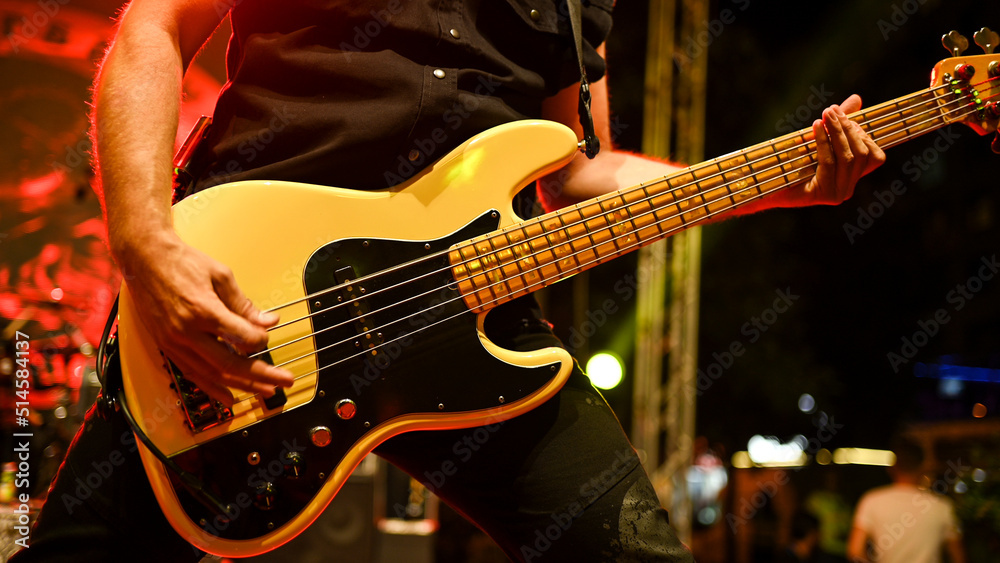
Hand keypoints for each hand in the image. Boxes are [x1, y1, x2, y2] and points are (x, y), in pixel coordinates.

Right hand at [117, 232, 293, 404]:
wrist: (145, 258)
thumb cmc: (182, 262)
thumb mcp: (221, 276)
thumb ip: (244, 304)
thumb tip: (269, 322)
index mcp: (203, 310)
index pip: (241, 337)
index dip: (260, 341)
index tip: (267, 337)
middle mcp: (187, 331)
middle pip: (229, 363)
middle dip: (260, 375)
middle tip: (284, 381)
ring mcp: (174, 341)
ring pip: (212, 374)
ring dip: (241, 386)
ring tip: (266, 391)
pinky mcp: (166, 346)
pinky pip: (192, 373)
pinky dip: (212, 387)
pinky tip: (229, 396)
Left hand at [801, 94, 885, 204]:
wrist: (766, 183)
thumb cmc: (792, 161)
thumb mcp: (819, 139)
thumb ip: (839, 123)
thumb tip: (857, 98)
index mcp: (852, 178)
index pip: (875, 156)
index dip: (864, 134)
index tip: (844, 115)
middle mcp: (847, 189)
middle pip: (862, 154)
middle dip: (847, 128)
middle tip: (831, 111)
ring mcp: (836, 195)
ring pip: (847, 158)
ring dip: (836, 132)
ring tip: (825, 115)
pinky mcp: (820, 195)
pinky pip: (828, 163)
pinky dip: (823, 141)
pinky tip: (815, 127)